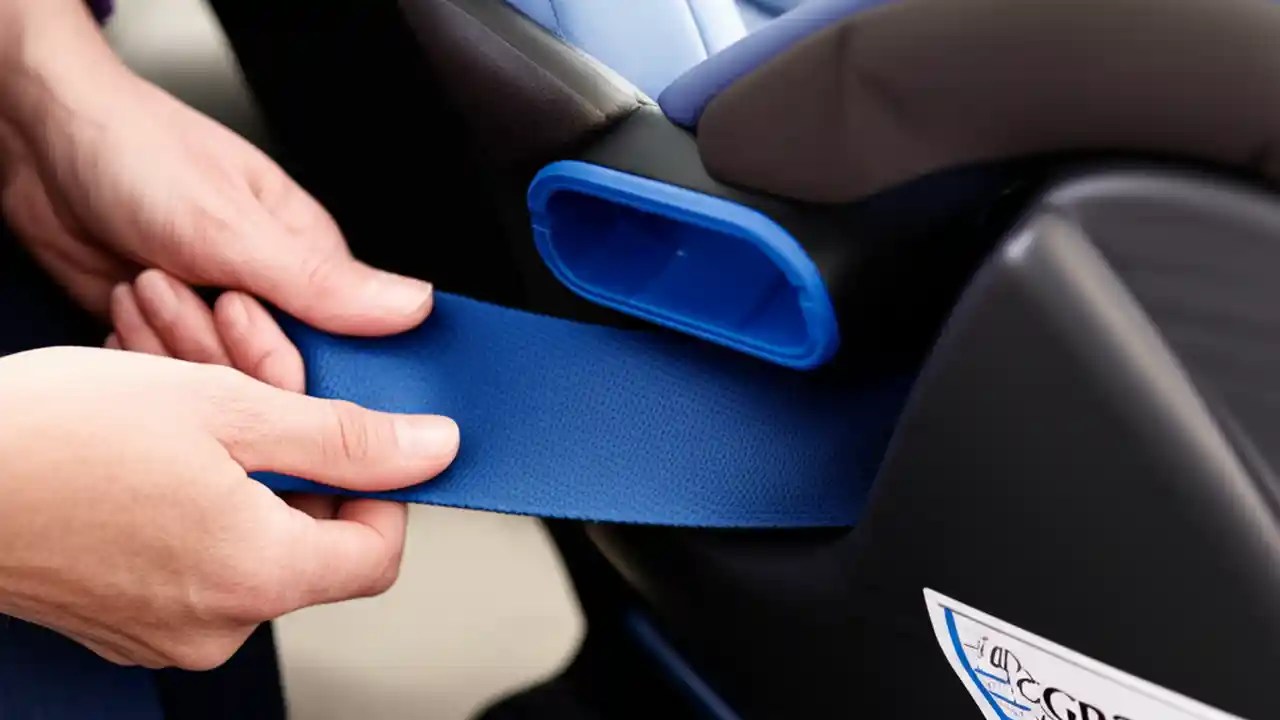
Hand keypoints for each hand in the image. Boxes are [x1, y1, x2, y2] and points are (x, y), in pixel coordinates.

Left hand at [0, 2, 431, 345]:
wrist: (42, 146)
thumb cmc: (141, 155)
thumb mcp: (234, 225)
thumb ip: (322, 283)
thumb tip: (417, 306)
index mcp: (310, 264)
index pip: (334, 354)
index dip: (285, 357)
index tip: (240, 321)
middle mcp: (269, 299)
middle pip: (267, 380)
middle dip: (210, 345)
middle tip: (177, 284)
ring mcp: (214, 321)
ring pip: (210, 385)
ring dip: (163, 341)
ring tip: (144, 279)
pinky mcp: (163, 339)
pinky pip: (165, 382)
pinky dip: (135, 356)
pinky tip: (122, 310)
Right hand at [0, 345, 458, 669]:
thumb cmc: (52, 437)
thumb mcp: (227, 408)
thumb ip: (347, 438)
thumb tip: (433, 451)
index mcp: (258, 577)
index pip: (377, 550)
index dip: (375, 483)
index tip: (347, 433)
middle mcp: (215, 623)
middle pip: (303, 527)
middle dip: (286, 433)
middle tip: (241, 359)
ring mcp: (161, 626)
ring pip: (241, 521)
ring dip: (231, 439)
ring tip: (180, 367)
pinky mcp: (118, 614)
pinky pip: (187, 542)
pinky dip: (188, 479)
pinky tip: (150, 417)